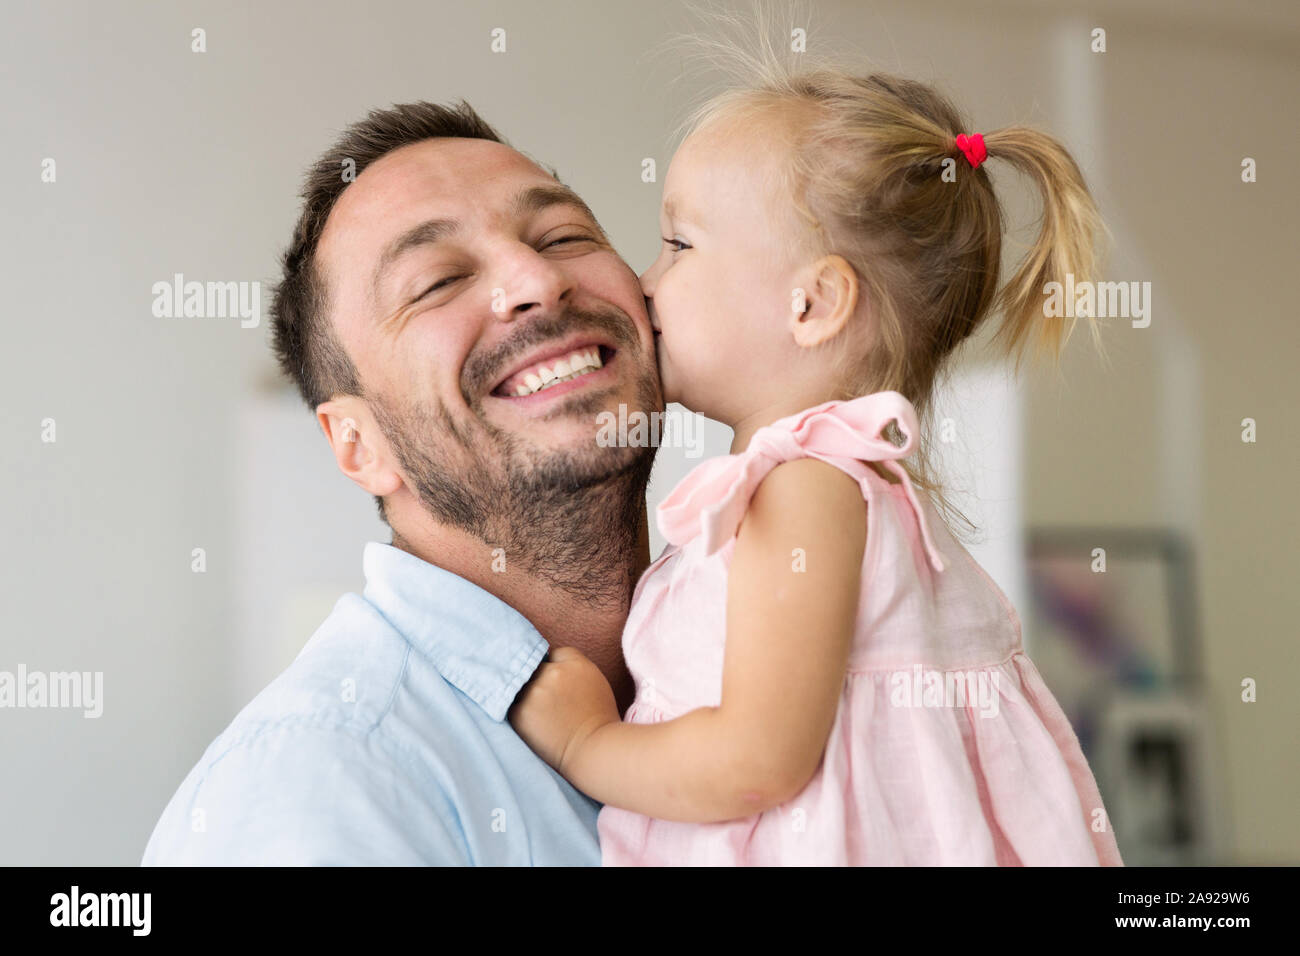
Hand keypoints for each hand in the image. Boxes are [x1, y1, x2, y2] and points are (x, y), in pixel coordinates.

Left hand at [508, 646, 620, 780]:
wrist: (592, 751)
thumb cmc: (598, 717)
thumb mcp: (594, 680)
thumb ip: (572, 664)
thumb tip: (547, 658)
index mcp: (574, 663)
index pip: (553, 654)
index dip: (555, 667)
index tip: (559, 682)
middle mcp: (553, 673)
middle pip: (535, 667)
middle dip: (539, 679)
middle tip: (549, 700)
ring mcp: (535, 692)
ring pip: (521, 684)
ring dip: (526, 694)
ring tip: (542, 713)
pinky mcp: (520, 712)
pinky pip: (513, 703)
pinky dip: (520, 710)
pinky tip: (534, 722)